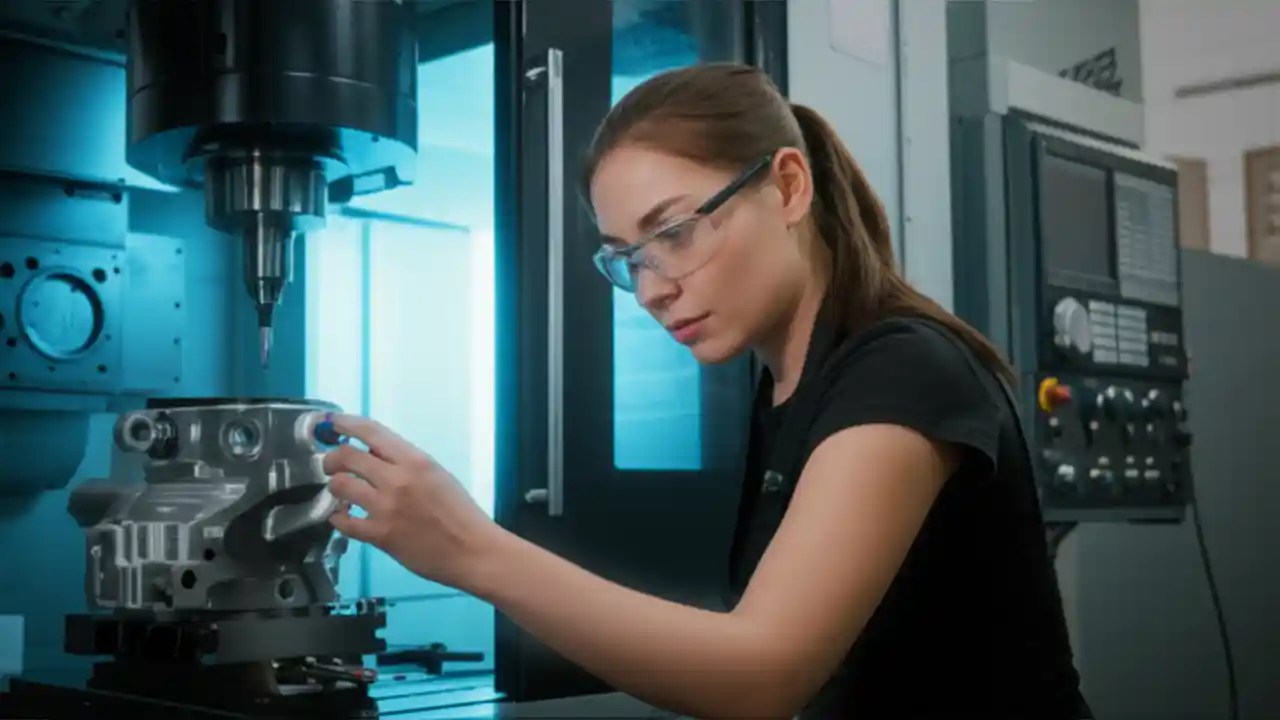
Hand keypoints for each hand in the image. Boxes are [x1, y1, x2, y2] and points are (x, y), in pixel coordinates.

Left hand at [321, 413, 501, 590]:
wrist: (472, 551)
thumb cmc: (460, 513)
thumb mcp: (437, 475)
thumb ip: (405, 464)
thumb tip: (372, 455)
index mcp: (415, 460)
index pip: (371, 431)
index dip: (345, 423)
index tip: (331, 422)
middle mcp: (397, 480)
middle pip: (346, 457)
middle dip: (332, 459)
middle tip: (331, 465)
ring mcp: (385, 508)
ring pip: (340, 486)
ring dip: (335, 487)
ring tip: (341, 493)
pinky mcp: (379, 535)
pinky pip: (343, 521)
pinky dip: (338, 517)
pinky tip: (344, 517)